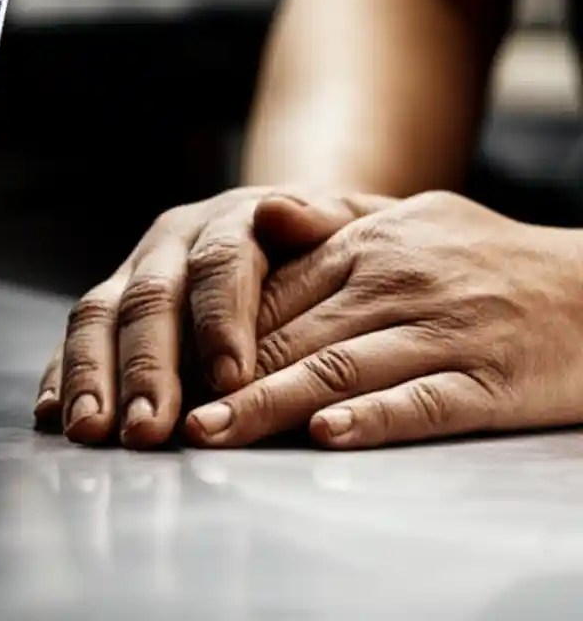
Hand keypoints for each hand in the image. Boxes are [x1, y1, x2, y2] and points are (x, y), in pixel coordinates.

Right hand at [34, 187, 393, 448]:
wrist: (286, 227)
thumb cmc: (329, 245)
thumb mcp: (349, 222)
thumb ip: (324, 219)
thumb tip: (283, 211)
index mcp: (230, 221)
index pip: (221, 263)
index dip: (221, 320)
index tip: (231, 380)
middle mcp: (172, 244)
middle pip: (148, 297)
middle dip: (145, 367)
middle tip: (149, 428)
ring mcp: (132, 274)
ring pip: (98, 314)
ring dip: (91, 375)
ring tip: (91, 430)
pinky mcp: (108, 308)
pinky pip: (73, 337)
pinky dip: (61, 375)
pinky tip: (53, 415)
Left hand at [185, 190, 582, 448]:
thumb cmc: (488, 265)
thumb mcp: (408, 221)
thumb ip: (330, 224)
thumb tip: (257, 213)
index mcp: (368, 244)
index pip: (269, 292)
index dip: (209, 337)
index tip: (159, 369)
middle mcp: (398, 281)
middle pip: (290, 335)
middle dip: (220, 379)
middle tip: (161, 413)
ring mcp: (445, 331)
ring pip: (340, 369)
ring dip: (270, 404)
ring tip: (214, 432)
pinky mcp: (489, 381)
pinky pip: (422, 401)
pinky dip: (373, 418)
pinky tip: (329, 435)